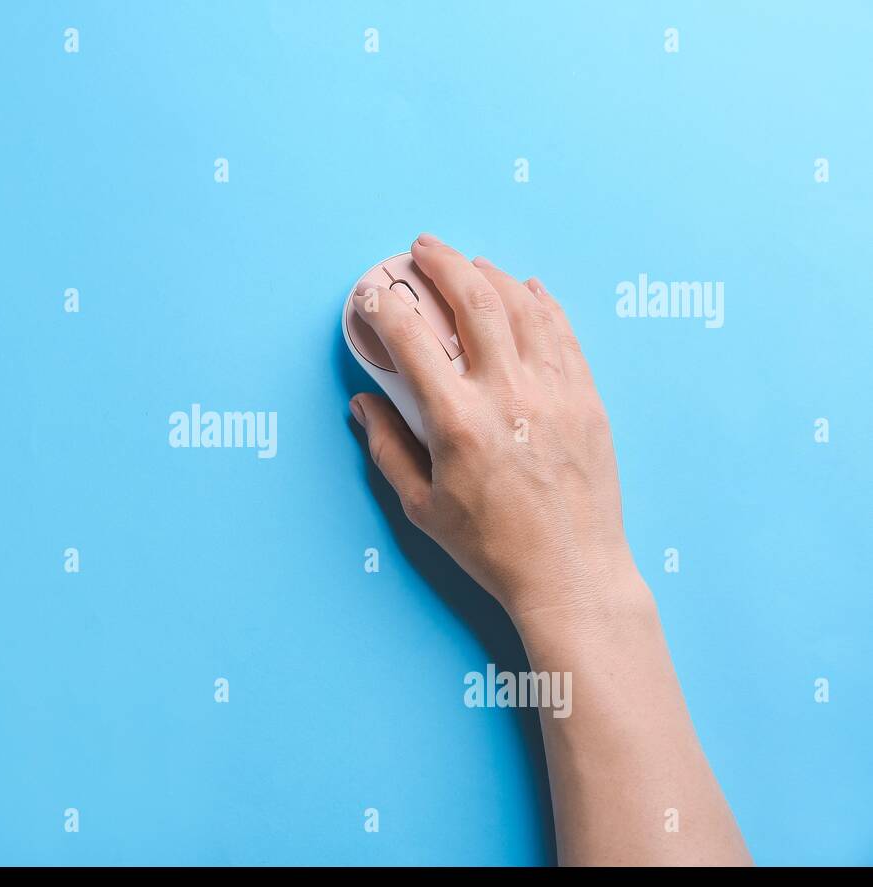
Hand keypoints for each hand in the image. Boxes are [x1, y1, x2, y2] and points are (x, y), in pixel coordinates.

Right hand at [349, 234, 642, 629]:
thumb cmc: (492, 548)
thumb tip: (365, 405)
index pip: (411, 341)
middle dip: (443, 263)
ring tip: (472, 263)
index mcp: (458, 423)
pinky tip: (527, 289)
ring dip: (492, 274)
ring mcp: (554, 392)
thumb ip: (388, 448)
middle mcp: (508, 395)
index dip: (384, 308)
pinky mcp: (587, 399)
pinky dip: (542, 302)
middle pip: (474, 300)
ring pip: (524, 306)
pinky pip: (564, 332)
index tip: (370, 294)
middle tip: (423, 248)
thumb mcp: (422, 507)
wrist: (570, 573)